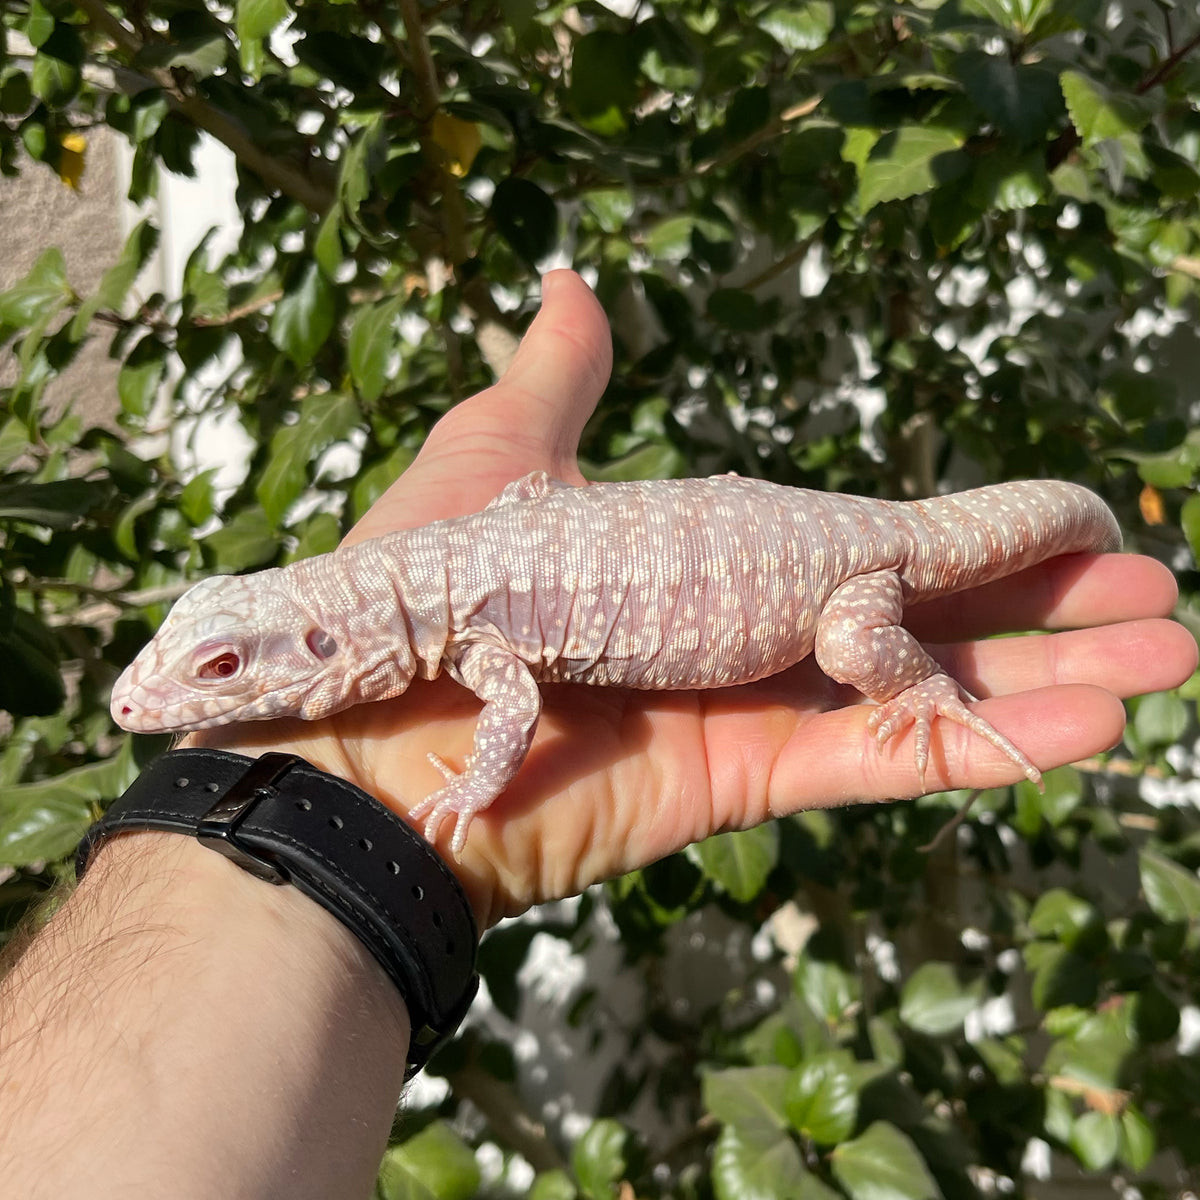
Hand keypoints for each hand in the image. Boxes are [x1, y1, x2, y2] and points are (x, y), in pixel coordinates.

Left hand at [190, 270, 1196, 927]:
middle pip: (923, 626)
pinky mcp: (741, 779)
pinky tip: (1091, 725)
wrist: (369, 724)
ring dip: (1047, 682)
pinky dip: (981, 743)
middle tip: (1158, 603)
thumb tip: (569, 284)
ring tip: (1168, 665)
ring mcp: (750, 710)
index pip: (878, 550)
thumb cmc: (430, 580)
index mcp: (717, 563)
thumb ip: (558, 380)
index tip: (1082, 525)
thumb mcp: (504, 452)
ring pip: (925, 697)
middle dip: (1042, 615)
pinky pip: (880, 758)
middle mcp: (749, 636)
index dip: (980, 541)